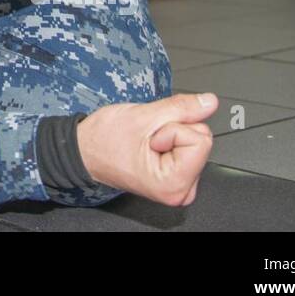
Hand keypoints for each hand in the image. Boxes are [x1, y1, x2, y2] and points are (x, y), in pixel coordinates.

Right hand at [76, 92, 216, 205]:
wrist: (85, 151)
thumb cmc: (104, 141)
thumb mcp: (143, 116)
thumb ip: (181, 108)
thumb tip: (209, 103)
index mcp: (173, 185)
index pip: (200, 139)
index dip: (173, 129)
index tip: (150, 138)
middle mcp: (180, 192)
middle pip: (200, 140)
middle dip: (174, 130)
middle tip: (147, 138)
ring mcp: (180, 186)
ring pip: (195, 142)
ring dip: (171, 134)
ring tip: (146, 142)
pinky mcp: (178, 178)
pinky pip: (189, 148)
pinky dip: (171, 140)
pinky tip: (151, 146)